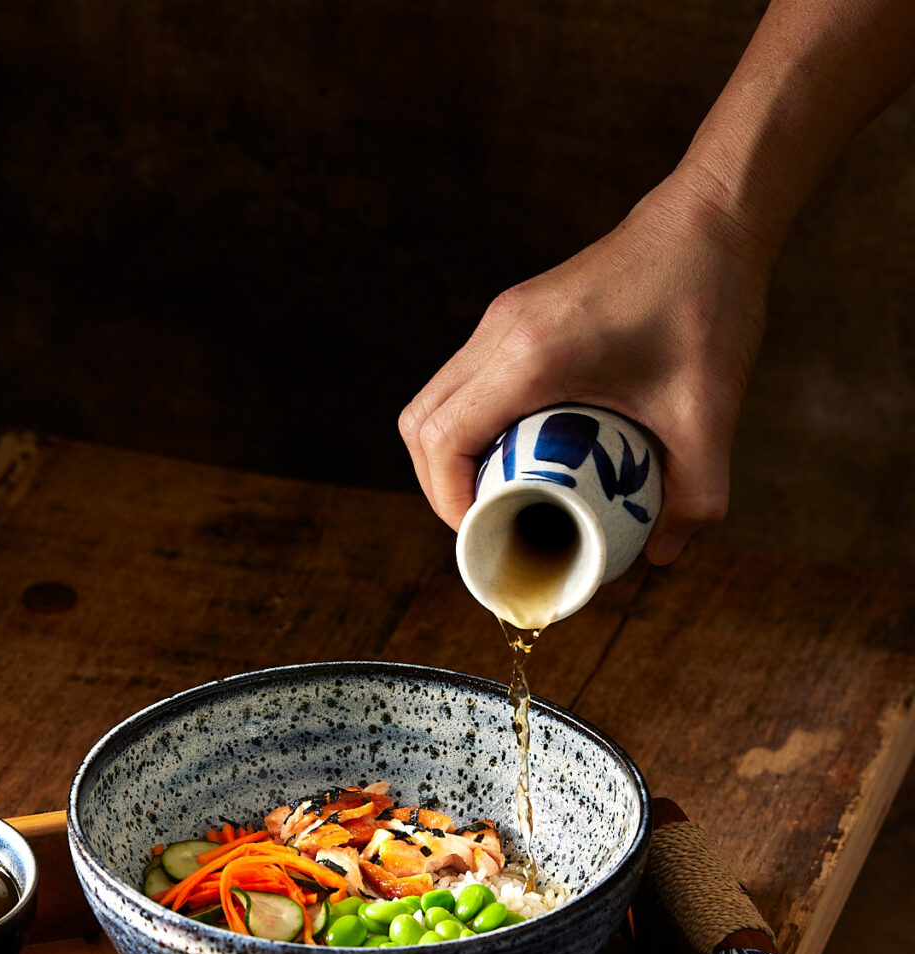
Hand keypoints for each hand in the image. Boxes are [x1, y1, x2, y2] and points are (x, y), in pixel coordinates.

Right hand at [399, 168, 774, 562]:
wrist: (712, 218)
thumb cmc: (709, 306)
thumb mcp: (711, 415)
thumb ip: (697, 495)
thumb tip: (663, 555)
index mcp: (532, 357)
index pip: (443, 440)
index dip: (448, 502)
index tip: (486, 535)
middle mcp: (500, 332)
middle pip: (419, 424)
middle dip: (439, 488)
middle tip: (487, 524)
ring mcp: (501, 318)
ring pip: (433, 401)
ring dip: (448, 456)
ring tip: (497, 495)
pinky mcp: (514, 313)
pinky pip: (463, 382)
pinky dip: (468, 425)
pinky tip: (516, 453)